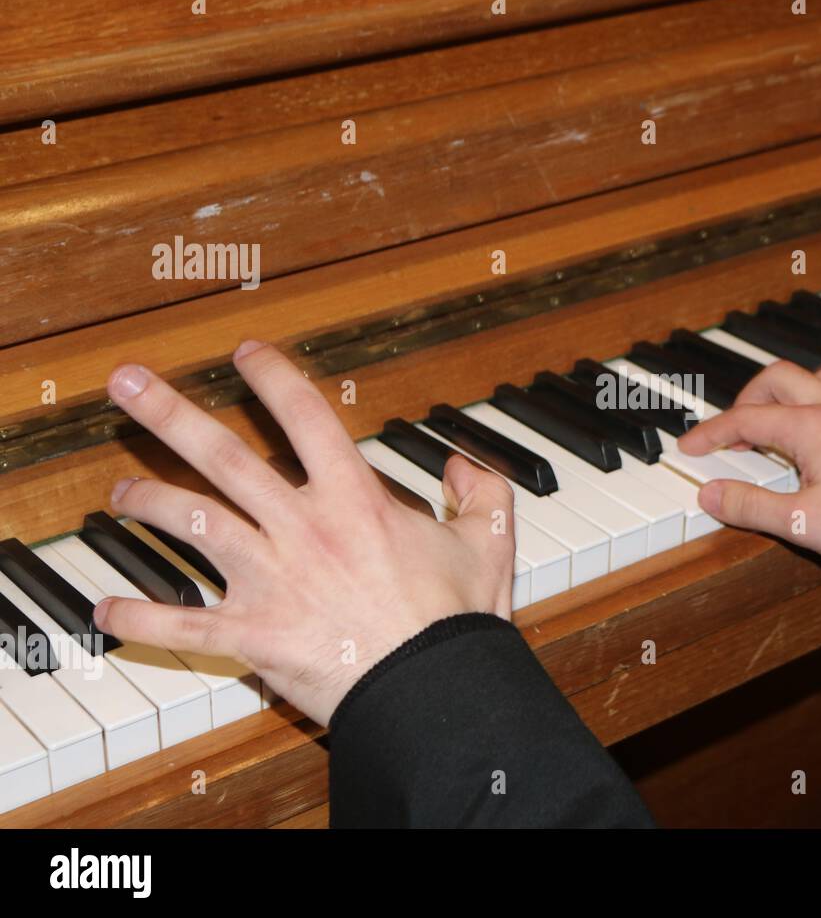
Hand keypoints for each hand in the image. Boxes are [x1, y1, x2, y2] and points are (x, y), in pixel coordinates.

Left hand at [93, 340, 515, 725]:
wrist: (432, 688)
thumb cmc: (456, 620)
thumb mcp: (489, 542)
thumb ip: (482, 493)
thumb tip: (463, 467)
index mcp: (354, 499)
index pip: (305, 416)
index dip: (272, 377)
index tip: (246, 355)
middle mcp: (300, 527)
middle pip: (222, 456)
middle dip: (169, 413)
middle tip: (128, 382)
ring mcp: (269, 579)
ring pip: (190, 524)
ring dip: (146, 502)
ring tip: (119, 490)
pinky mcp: (253, 634)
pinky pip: (183, 625)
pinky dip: (140, 620)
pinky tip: (107, 613)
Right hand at [677, 361, 820, 566]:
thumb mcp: (803, 523)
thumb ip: (752, 507)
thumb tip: (710, 494)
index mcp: (808, 427)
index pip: (744, 418)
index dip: (711, 431)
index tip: (690, 445)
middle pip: (778, 378)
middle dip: (747, 397)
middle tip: (734, 428)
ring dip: (792, 388)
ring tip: (782, 415)